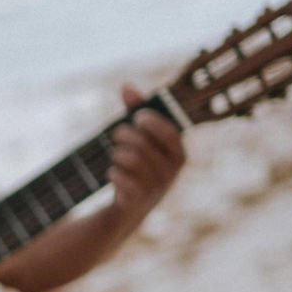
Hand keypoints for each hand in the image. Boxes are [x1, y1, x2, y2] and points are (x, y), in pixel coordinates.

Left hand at [109, 85, 185, 220]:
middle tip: (117, 134)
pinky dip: (112, 173)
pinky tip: (114, 174)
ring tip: (116, 156)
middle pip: (143, 144)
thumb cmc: (138, 165)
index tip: (137, 116)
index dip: (153, 122)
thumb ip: (135, 111)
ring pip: (129, 159)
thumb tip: (126, 86)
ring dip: (116, 154)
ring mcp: (156, 188)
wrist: (130, 206)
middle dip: (125, 135)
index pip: (171, 134)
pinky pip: (119, 177)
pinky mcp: (138, 200)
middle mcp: (171, 171)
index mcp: (178, 154)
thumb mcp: (140, 139)